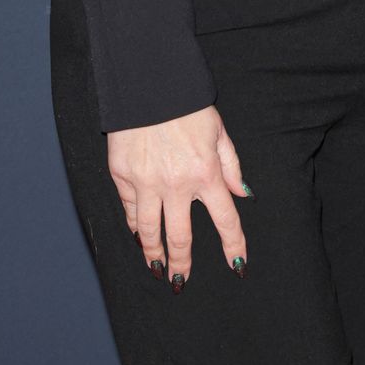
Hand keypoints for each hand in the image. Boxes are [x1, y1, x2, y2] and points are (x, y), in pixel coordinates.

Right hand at [108, 106, 248, 286]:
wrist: (148, 83)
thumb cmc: (188, 106)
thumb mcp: (219, 131)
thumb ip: (231, 166)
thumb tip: (242, 195)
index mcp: (206, 173)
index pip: (226, 220)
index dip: (233, 245)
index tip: (237, 265)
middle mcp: (176, 184)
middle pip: (180, 238)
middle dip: (182, 265)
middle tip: (180, 282)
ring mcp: (145, 183)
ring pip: (148, 232)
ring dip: (153, 254)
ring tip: (156, 268)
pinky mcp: (121, 176)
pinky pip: (129, 209)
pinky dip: (134, 224)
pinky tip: (139, 235)